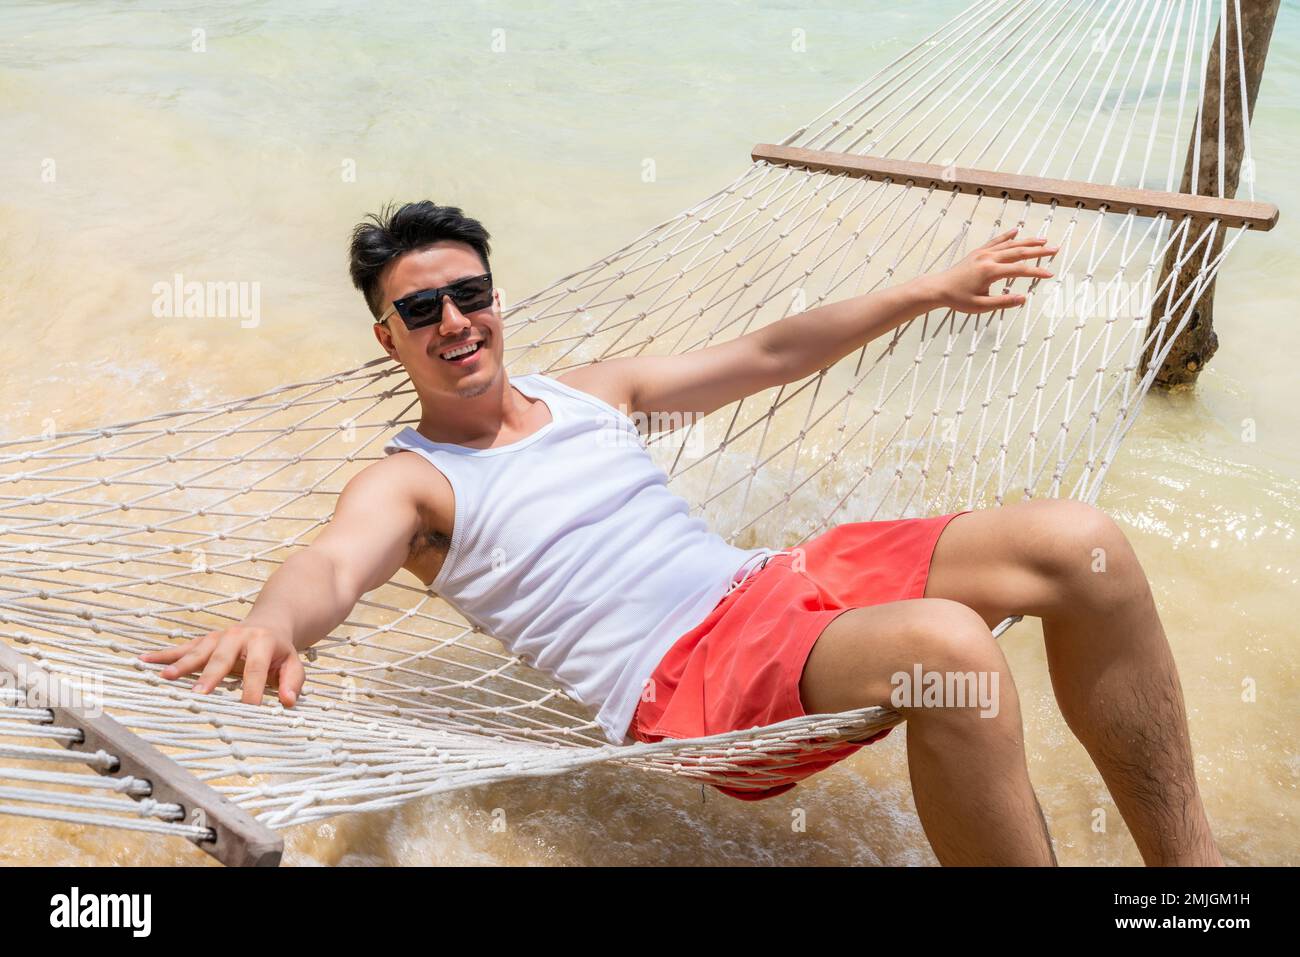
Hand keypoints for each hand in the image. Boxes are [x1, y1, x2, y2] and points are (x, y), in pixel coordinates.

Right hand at [138, 623, 304, 706]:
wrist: (269, 623)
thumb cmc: (280, 651)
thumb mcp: (293, 663)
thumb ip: (293, 682)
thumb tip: (288, 702)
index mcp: (263, 642)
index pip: (256, 668)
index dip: (252, 688)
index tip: (247, 709)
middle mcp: (237, 636)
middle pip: (222, 657)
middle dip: (210, 676)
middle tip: (199, 694)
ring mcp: (218, 637)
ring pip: (198, 651)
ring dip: (181, 664)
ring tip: (165, 677)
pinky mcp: (204, 641)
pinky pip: (182, 648)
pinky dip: (163, 655)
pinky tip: (144, 660)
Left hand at [917, 227, 1057, 313]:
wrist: (938, 288)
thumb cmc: (958, 299)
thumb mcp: (980, 306)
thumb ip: (1003, 302)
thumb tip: (1023, 299)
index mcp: (990, 272)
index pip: (1020, 270)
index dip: (1036, 272)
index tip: (1050, 274)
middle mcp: (988, 258)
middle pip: (1019, 251)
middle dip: (1039, 250)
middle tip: (1055, 249)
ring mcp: (983, 253)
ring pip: (1010, 244)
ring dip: (1027, 241)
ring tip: (1043, 240)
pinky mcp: (978, 252)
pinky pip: (996, 241)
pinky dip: (1007, 236)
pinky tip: (1017, 231)